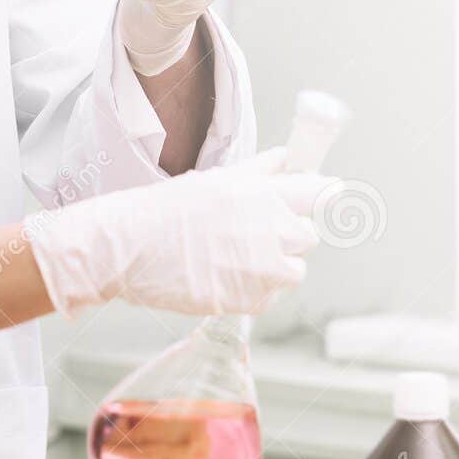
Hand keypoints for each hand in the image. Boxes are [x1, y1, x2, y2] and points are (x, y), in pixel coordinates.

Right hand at [25, 147, 328, 317]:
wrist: (129, 249)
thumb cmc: (162, 212)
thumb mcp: (212, 181)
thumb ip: (256, 172)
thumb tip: (283, 158)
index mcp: (261, 194)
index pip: (320, 193)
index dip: (325, 195)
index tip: (329, 195)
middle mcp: (270, 229)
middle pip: (309, 236)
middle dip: (289, 236)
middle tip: (256, 235)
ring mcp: (264, 268)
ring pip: (295, 270)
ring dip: (276, 267)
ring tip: (237, 260)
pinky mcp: (252, 300)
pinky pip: (270, 297)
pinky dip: (254, 291)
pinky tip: (224, 277)